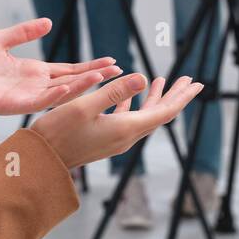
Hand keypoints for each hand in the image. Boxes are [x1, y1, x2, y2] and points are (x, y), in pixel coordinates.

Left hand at [0, 17, 121, 116]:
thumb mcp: (0, 40)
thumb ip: (25, 32)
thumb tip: (48, 22)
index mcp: (33, 71)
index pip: (68, 69)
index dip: (89, 66)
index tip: (111, 61)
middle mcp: (35, 85)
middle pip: (72, 81)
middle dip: (95, 76)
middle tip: (120, 71)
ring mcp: (28, 96)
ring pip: (63, 91)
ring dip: (83, 84)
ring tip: (104, 76)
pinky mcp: (17, 104)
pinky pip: (43, 100)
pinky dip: (59, 94)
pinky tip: (73, 87)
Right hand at [31, 74, 203, 170]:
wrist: (42, 160)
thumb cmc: (58, 132)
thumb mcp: (85, 106)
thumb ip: (114, 92)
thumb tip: (144, 77)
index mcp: (125, 129)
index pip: (164, 112)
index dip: (181, 97)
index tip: (196, 83)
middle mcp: (126, 137)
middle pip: (160, 115)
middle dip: (175, 96)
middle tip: (190, 81)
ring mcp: (116, 140)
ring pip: (145, 117)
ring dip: (156, 99)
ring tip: (163, 81)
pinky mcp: (106, 139)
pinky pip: (129, 120)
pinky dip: (135, 104)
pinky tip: (132, 95)